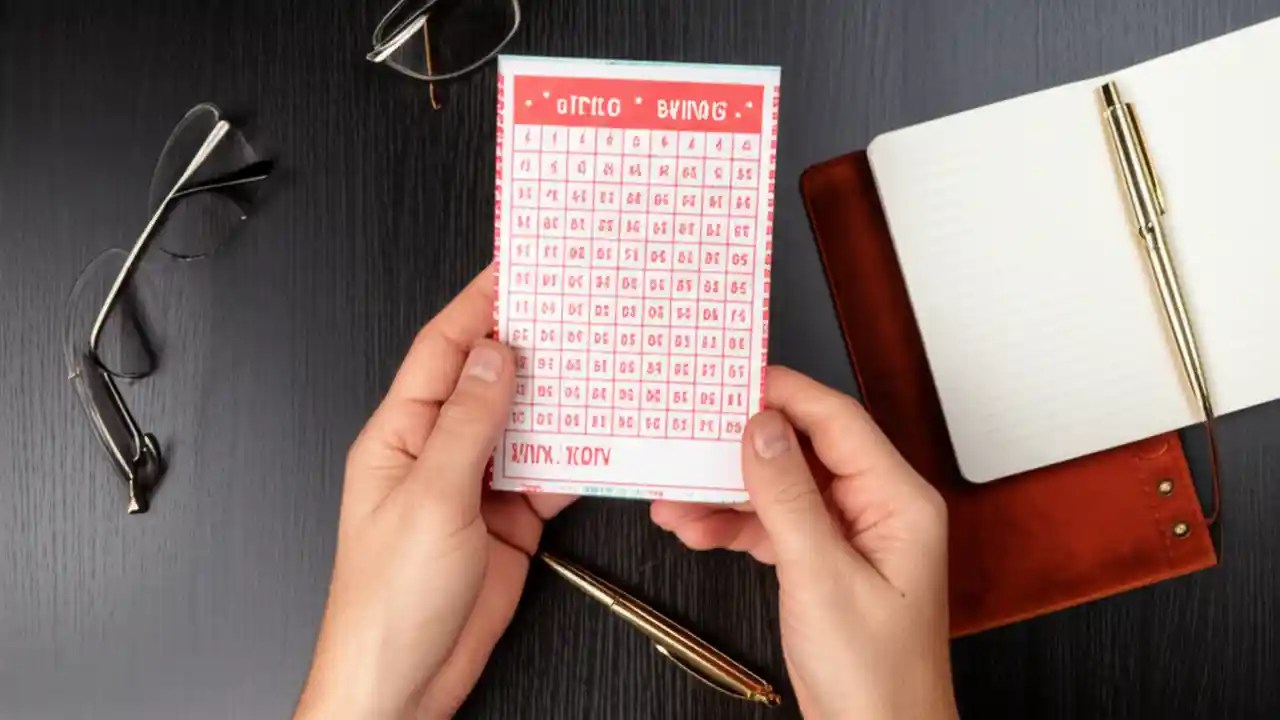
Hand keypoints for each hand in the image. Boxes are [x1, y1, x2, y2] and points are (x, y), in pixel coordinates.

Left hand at [295, 267, 574, 719]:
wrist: (402, 683)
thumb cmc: (386, 605)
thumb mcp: (431, 501)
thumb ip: (467, 425)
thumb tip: (493, 358)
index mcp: (401, 437)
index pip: (442, 350)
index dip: (479, 305)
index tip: (517, 269)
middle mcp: (439, 454)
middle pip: (488, 381)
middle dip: (530, 345)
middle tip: (575, 311)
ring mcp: (475, 488)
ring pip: (525, 426)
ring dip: (559, 402)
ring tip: (599, 367)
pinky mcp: (508, 522)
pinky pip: (548, 475)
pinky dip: (577, 459)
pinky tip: (602, 444)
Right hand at [651, 367, 956, 719]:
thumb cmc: (875, 678)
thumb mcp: (821, 579)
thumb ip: (788, 498)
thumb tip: (762, 428)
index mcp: (899, 502)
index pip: (837, 422)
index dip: (784, 394)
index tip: (733, 380)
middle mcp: (879, 509)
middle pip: (804, 451)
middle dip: (741, 450)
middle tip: (690, 437)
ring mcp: (852, 535)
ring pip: (782, 490)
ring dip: (727, 494)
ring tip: (676, 498)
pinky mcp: (827, 562)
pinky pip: (776, 525)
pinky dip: (735, 526)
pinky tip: (697, 529)